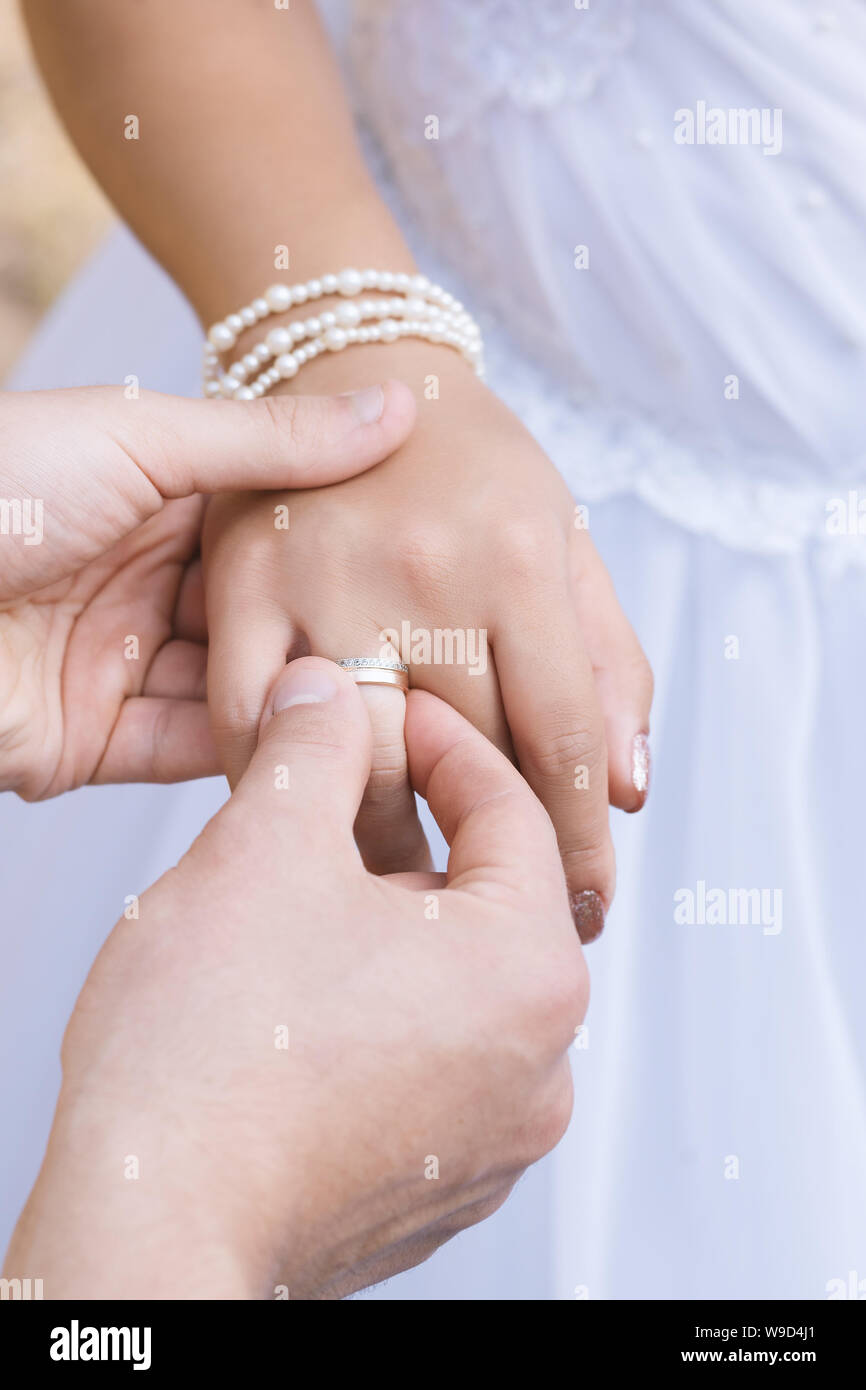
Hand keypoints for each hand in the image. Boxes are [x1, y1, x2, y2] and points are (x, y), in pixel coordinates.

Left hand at [0, 381, 413, 797]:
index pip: (272, 533)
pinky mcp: (87, 742)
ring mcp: (116, 665)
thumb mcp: (146, 440)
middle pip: (259, 619)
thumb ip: (275, 441)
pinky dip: (241, 752)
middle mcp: (141, 584)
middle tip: (427, 651)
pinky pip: (182, 751)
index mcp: (153, 500)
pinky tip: (311, 746)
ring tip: (388, 707)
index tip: (420, 557)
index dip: (338, 545)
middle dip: (328, 634)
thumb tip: (400, 407)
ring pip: (233, 692)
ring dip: (294, 700)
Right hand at [4, 658, 587, 1299]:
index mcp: (527, 972)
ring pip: (453, 988)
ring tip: (299, 910)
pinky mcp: (434, 1186)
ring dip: (388, 934)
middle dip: (408, 842)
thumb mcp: (263, 847)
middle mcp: (537, 1066)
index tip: (395, 720)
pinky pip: (428, 1063)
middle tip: (331, 809)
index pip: (513, 813)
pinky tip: (298, 1004)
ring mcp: (490, 1139)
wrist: (151, 1227)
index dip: (444, 746)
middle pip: (486, 904)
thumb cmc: (210, 1066)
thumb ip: (312, 746)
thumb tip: (328, 698)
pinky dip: (379, 1015)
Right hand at [204, 342, 652, 940]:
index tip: (587, 910)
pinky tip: (306, 828)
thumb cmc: (472, 469)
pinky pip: (251, 725)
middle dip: (485, 860)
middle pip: (463, 764)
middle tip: (490, 930)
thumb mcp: (565, 544)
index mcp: (521, 560)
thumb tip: (626, 791)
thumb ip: (607, 664)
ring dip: (383, 849)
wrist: (347, 361)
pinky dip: (279, 790)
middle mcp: (427, 571)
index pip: (563, 740)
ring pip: (355, 762)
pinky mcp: (242, 586)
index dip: (580, 841)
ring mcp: (326, 580)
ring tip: (403, 905)